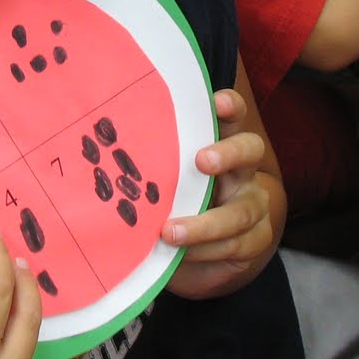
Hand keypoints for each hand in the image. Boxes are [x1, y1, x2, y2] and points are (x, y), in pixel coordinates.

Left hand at [162, 89, 277, 299]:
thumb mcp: (166, 180)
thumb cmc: (174, 204)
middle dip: (228, 153)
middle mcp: (242, 171)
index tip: (219, 103)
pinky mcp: (254, 240)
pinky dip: (204, 251)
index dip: (230, 107)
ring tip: (170, 232)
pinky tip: (181, 254)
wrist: (203, 255)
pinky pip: (233, 245)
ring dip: (204, 224)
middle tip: (201, 160)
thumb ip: (154, 163)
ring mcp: (252, 205)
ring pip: (239, 211)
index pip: (232, 117)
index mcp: (219, 145)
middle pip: (249, 150)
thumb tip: (104, 143)